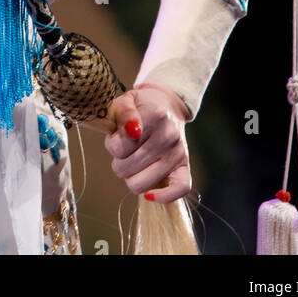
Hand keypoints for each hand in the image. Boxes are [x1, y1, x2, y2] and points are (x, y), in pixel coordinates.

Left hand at [96, 83, 191, 203]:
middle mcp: (169, 135)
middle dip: (119, 161)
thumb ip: (124, 113)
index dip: (112, 145)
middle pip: (126, 169)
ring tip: (135, 160)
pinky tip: (149, 193)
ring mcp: (178, 153)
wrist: (166, 106)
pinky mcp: (185, 167)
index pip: (119, 148)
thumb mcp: (126, 100)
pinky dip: (162, 196)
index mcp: (154, 116)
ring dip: (132, 176)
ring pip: (141, 185)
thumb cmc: (141, 106)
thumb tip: (131, 131)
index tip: (116, 136)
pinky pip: (179, 190)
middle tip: (125, 150)